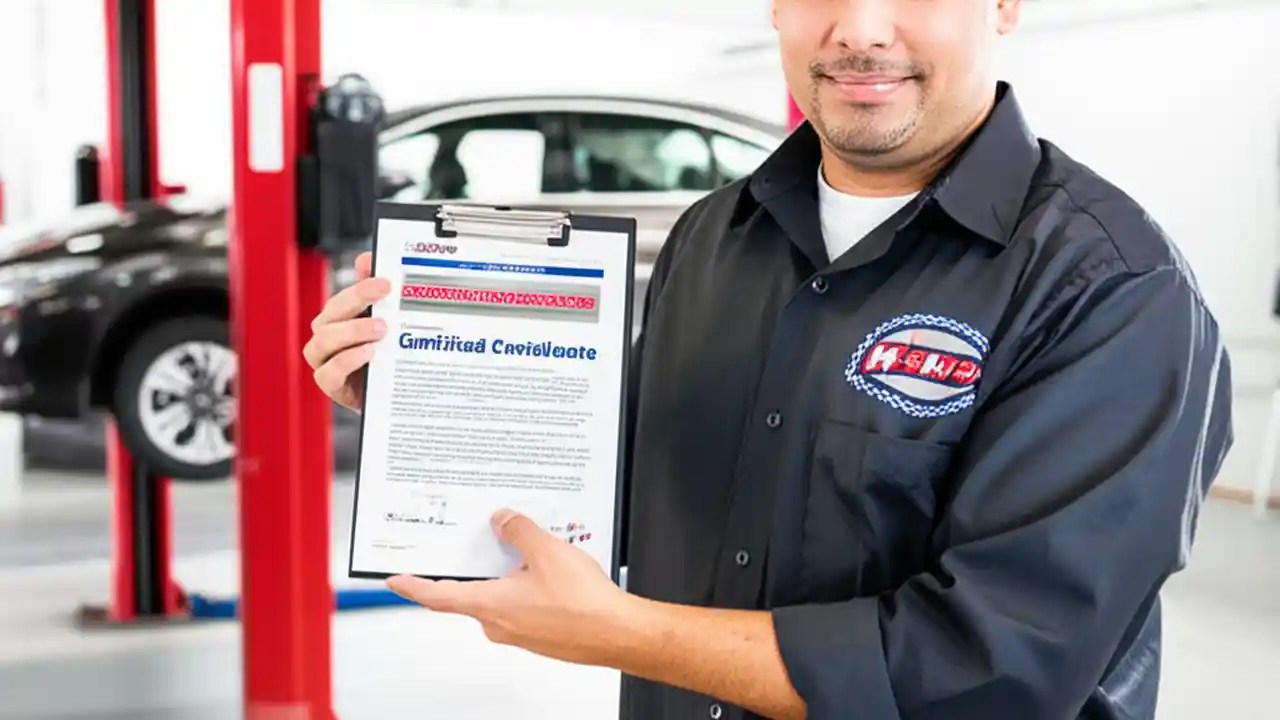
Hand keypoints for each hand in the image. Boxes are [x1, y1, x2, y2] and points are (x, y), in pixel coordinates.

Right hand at [303, 251, 390, 411]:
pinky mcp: (330, 385)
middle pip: (331, 314)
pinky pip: (328, 373)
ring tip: (380, 331)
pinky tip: (368, 353)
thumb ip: (378, 295)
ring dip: (352, 332)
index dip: (361, 287)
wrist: (391, 397)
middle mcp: (328, 336)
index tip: (385, 282)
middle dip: (356, 302)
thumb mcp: (389, 325)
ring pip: (324, 341)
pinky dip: (346, 361)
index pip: (344, 298)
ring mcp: (326, 361)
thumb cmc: (384, 358)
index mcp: (340, 319)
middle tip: (385, 298)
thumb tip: (367, 259)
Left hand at [387, 509, 636, 665]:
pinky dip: (527, 587)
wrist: (618, 633)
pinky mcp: (539, 635)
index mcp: (490, 604)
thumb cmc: (584, 604)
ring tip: (532, 552)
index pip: (437, 594)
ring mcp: (519, 633)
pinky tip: (550, 574)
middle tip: (485, 540)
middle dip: (477, 565)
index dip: (413, 585)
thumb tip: (504, 520)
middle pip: (471, 591)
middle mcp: (498, 624)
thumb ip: (518, 531)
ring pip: (500, 597)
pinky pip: (522, 606)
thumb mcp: (546, 551)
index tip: (395, 579)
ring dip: (508, 575)